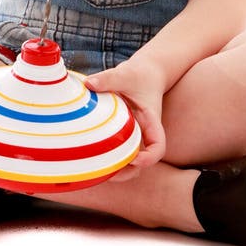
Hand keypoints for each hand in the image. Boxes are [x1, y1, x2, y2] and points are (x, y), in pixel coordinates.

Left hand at [84, 59, 166, 176]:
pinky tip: (90, 156)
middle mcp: (144, 132)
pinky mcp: (124, 134)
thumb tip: (87, 84)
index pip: (158, 147)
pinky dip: (108, 158)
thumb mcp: (126, 73)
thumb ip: (108, 78)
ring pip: (130, 162)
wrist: (146, 71)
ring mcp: (135, 135)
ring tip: (96, 171)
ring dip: (117, 169)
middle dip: (127, 172)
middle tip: (107, 174)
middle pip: (143, 163)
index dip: (148, 158)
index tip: (133, 159)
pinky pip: (119, 151)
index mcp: (151, 121)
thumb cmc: (139, 74)